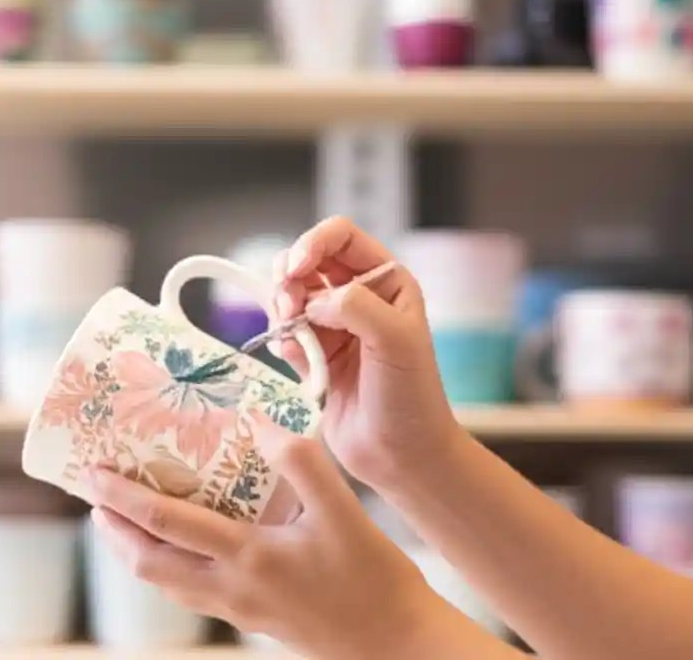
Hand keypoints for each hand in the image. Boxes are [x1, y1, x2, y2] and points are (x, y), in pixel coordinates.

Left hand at [85, 420, 450, 659]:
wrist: (397, 645)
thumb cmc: (374, 578)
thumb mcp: (344, 511)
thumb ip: (301, 462)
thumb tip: (258, 422)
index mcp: (248, 558)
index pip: (165, 526)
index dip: (122, 499)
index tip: (92, 474)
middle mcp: (232, 590)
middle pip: (149, 564)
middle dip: (114, 531)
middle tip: (95, 497)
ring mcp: (240, 610)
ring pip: (167, 584)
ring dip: (137, 550)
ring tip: (127, 519)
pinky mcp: (254, 619)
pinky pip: (193, 592)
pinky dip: (172, 566)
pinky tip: (187, 545)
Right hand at [271, 217, 461, 487]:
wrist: (400, 455)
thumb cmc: (411, 397)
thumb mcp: (395, 341)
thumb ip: (355, 306)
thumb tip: (313, 300)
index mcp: (387, 281)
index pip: (340, 237)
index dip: (312, 244)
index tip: (295, 270)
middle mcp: (360, 297)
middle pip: (306, 261)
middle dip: (288, 279)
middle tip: (287, 309)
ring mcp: (335, 326)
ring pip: (289, 295)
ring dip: (281, 311)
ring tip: (292, 340)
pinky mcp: (315, 354)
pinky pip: (284, 331)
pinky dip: (282, 340)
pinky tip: (297, 362)